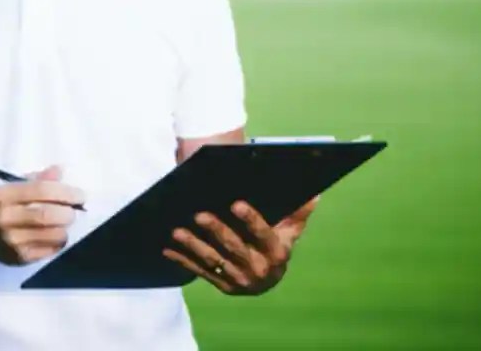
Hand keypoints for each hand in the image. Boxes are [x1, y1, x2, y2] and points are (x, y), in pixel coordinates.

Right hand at [0, 165, 84, 264]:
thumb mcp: (9, 188)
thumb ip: (36, 180)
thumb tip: (59, 170)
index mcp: (3, 195)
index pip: (41, 190)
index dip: (66, 192)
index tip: (79, 195)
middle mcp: (5, 218)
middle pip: (48, 215)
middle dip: (68, 212)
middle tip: (73, 210)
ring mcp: (11, 240)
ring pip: (53, 235)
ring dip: (65, 228)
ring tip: (62, 223)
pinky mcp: (18, 257)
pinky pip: (50, 250)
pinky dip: (58, 241)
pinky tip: (52, 235)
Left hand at [162, 196, 318, 294]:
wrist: (268, 280)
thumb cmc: (278, 245)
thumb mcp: (290, 231)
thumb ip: (298, 213)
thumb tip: (313, 194)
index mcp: (276, 253)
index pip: (263, 234)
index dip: (251, 220)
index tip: (236, 203)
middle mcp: (259, 270)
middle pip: (234, 248)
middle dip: (216, 231)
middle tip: (199, 214)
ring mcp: (239, 280)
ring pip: (214, 260)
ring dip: (193, 246)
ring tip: (177, 231)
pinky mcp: (223, 285)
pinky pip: (200, 272)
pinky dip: (183, 260)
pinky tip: (167, 248)